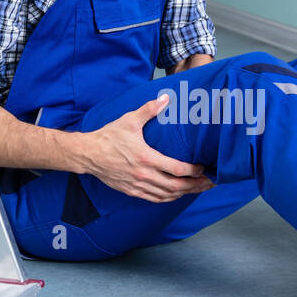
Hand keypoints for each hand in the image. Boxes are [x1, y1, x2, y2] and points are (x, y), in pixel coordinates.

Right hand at [80, 95, 214, 202]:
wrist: (88, 154)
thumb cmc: (109, 137)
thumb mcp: (130, 120)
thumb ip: (149, 109)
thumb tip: (165, 98)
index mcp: (146, 158)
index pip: (177, 169)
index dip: (194, 171)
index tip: (203, 167)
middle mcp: (144, 175)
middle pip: (176, 186)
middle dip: (195, 185)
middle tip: (208, 182)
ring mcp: (138, 185)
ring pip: (167, 195)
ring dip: (185, 193)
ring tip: (198, 189)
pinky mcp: (132, 191)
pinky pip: (155, 199)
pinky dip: (169, 198)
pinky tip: (178, 195)